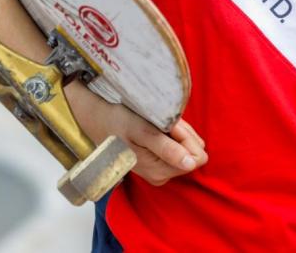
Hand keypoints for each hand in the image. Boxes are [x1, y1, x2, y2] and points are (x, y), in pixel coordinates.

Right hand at [64, 80, 206, 185]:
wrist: (100, 120)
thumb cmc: (120, 121)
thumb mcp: (143, 131)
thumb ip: (167, 149)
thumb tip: (192, 164)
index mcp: (159, 171)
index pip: (196, 157)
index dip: (185, 136)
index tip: (168, 125)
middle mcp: (161, 175)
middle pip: (192, 153)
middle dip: (181, 134)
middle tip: (160, 123)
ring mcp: (159, 170)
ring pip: (186, 148)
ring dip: (176, 132)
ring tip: (155, 124)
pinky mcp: (158, 163)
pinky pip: (178, 147)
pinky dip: (171, 133)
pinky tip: (155, 128)